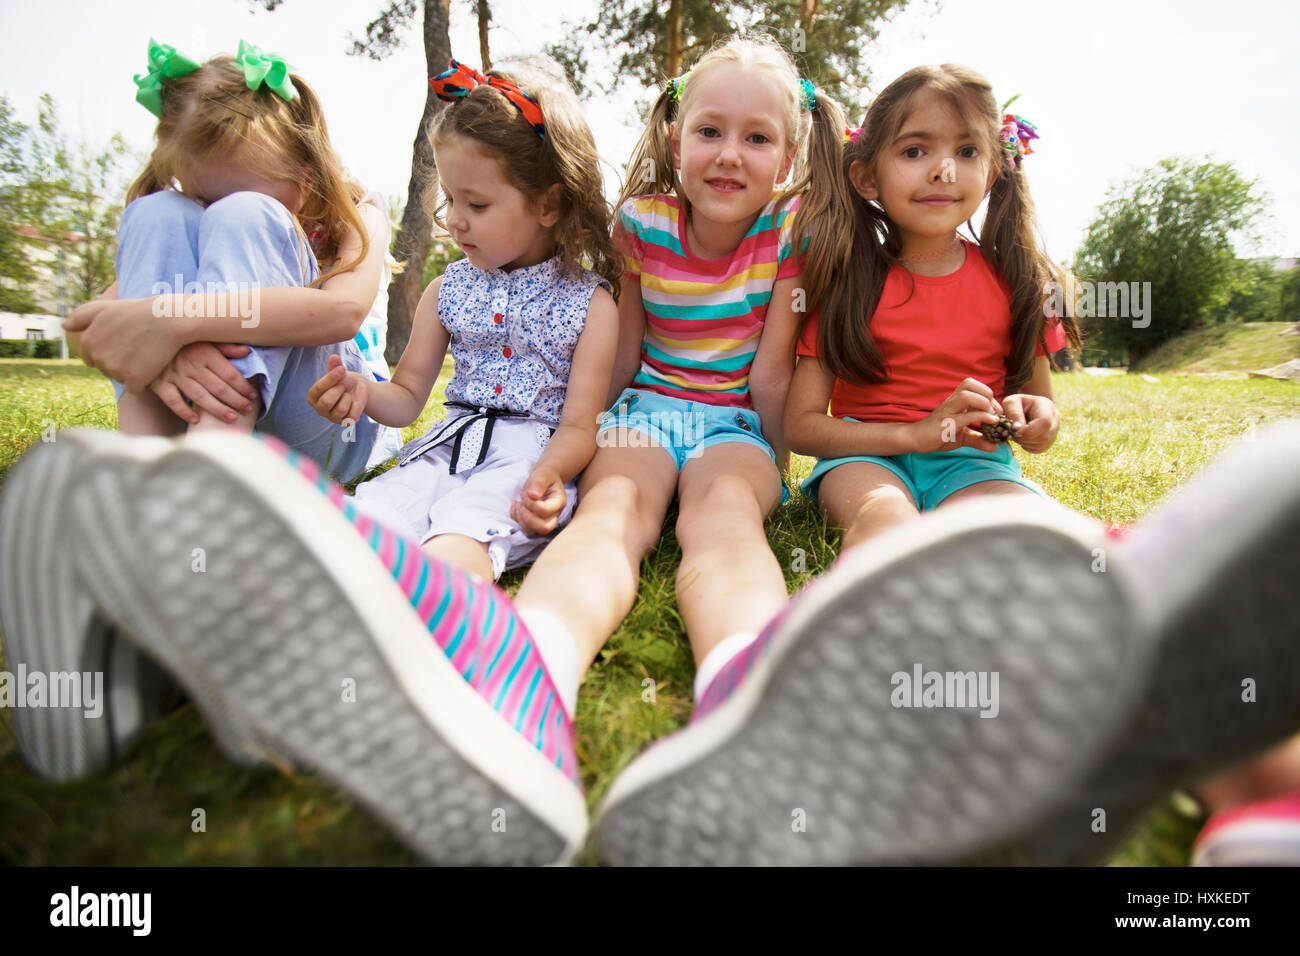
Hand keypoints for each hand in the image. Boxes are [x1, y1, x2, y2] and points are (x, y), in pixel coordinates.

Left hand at [65, 296, 181, 389]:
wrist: (168, 318)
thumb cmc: (137, 310)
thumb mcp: (104, 307)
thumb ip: (79, 316)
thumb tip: (64, 326)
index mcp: (87, 342)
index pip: (91, 358)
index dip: (108, 350)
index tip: (123, 341)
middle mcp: (98, 358)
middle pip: (105, 369)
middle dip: (118, 362)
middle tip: (136, 346)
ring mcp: (116, 370)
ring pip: (120, 379)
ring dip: (131, 371)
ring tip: (144, 352)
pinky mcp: (134, 380)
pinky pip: (135, 387)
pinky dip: (143, 380)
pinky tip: (151, 364)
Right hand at [149, 343, 256, 425]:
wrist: (147, 338)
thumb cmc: (183, 339)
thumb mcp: (204, 336)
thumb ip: (225, 345)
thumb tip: (247, 350)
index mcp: (204, 352)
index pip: (229, 373)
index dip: (243, 386)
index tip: (253, 395)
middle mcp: (190, 365)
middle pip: (218, 387)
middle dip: (235, 400)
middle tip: (247, 410)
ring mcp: (174, 375)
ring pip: (199, 396)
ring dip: (216, 409)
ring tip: (231, 418)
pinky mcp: (158, 383)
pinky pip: (172, 400)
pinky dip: (183, 411)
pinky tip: (196, 420)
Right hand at [307, 354, 367, 423]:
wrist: (357, 390)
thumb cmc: (343, 380)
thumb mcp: (338, 372)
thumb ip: (335, 366)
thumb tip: (334, 357)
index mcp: (313, 396)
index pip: (319, 388)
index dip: (331, 378)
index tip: (342, 369)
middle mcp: (319, 409)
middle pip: (326, 402)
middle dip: (339, 390)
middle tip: (343, 386)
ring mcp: (332, 417)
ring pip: (340, 410)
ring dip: (348, 398)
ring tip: (348, 395)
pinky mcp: (345, 423)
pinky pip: (351, 417)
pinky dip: (356, 406)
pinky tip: (355, 402)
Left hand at [509, 465, 567, 535]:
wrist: (544, 479)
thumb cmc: (545, 476)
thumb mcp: (543, 475)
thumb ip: (539, 483)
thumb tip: (533, 495)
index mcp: (558, 502)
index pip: (546, 511)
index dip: (532, 504)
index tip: (526, 493)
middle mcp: (553, 514)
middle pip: (545, 528)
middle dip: (528, 519)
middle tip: (521, 505)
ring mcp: (544, 520)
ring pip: (533, 531)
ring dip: (520, 519)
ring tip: (517, 504)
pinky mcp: (533, 522)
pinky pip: (523, 528)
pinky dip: (515, 518)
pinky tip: (515, 505)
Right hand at [908, 378, 1001, 452]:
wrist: (916, 439)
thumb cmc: (938, 434)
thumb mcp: (962, 437)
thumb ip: (978, 440)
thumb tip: (994, 447)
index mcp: (956, 401)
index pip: (973, 385)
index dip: (988, 394)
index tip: (996, 411)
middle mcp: (952, 402)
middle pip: (970, 384)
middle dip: (987, 395)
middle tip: (996, 412)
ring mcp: (948, 411)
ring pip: (967, 395)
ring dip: (984, 403)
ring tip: (992, 416)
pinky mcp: (946, 423)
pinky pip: (966, 415)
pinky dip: (982, 417)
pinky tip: (991, 422)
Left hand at [1002, 393, 1059, 452]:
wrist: (1026, 408)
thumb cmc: (1017, 404)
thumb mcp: (1011, 402)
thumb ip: (1013, 412)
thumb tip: (1018, 428)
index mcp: (1047, 406)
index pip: (1045, 422)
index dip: (1028, 430)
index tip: (1015, 430)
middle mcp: (1055, 419)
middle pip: (1044, 436)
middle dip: (1024, 437)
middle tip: (1013, 432)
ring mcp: (1054, 431)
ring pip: (1041, 444)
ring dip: (1024, 442)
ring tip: (1018, 433)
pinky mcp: (1049, 442)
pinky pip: (1038, 449)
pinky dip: (1027, 446)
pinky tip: (1023, 437)